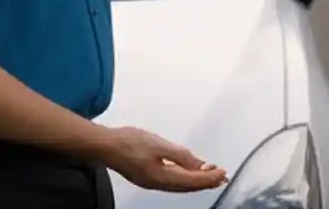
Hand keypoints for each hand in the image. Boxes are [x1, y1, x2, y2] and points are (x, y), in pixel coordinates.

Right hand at [100, 126, 227, 192]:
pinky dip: (184, 177)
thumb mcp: (158, 145)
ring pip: (180, 184)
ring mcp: (151, 181)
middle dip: (205, 182)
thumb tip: (200, 165)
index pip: (191, 181)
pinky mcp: (147, 176)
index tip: (223, 173)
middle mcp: (157, 184)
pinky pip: (172, 181)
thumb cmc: (129, 142)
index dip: (208, 178)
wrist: (105, 145)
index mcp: (161, 178)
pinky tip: (189, 171)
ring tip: (211, 175)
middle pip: (187, 186)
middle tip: (222, 176)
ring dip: (196, 180)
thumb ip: (180, 155)